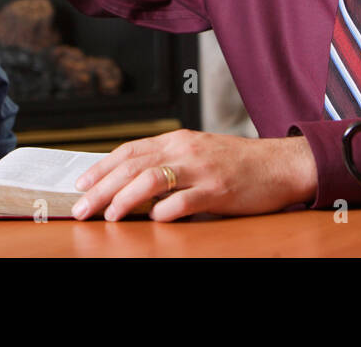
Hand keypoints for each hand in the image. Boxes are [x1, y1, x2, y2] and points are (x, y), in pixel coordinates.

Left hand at [71, 130, 317, 221]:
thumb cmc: (237, 163)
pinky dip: (165, 211)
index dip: (101, 167)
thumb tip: (128, 182)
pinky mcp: (218, 190)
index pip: (129, 150)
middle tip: (81, 207)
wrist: (279, 164)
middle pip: (133, 166)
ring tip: (109, 215)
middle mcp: (185, 150)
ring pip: (152, 179)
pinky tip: (154, 220)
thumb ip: (167, 163)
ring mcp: (201, 170)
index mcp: (177, 140)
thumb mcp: (198, 153)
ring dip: (125, 199)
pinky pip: (185, 200)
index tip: (81, 184)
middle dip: (102, 187)